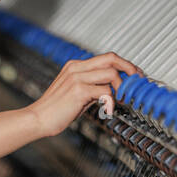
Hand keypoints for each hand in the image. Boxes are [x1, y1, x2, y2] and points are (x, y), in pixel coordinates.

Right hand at [25, 51, 141, 137]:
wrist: (38, 119)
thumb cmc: (57, 109)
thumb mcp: (77, 93)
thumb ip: (93, 86)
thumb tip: (114, 88)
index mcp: (75, 65)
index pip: (106, 57)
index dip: (124, 64)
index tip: (135, 74)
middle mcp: (76, 68)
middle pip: (111, 58)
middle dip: (129, 68)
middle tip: (138, 81)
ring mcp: (77, 77)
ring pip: (111, 73)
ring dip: (122, 88)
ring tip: (121, 100)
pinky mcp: (78, 90)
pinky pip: (105, 91)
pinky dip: (111, 101)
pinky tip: (108, 110)